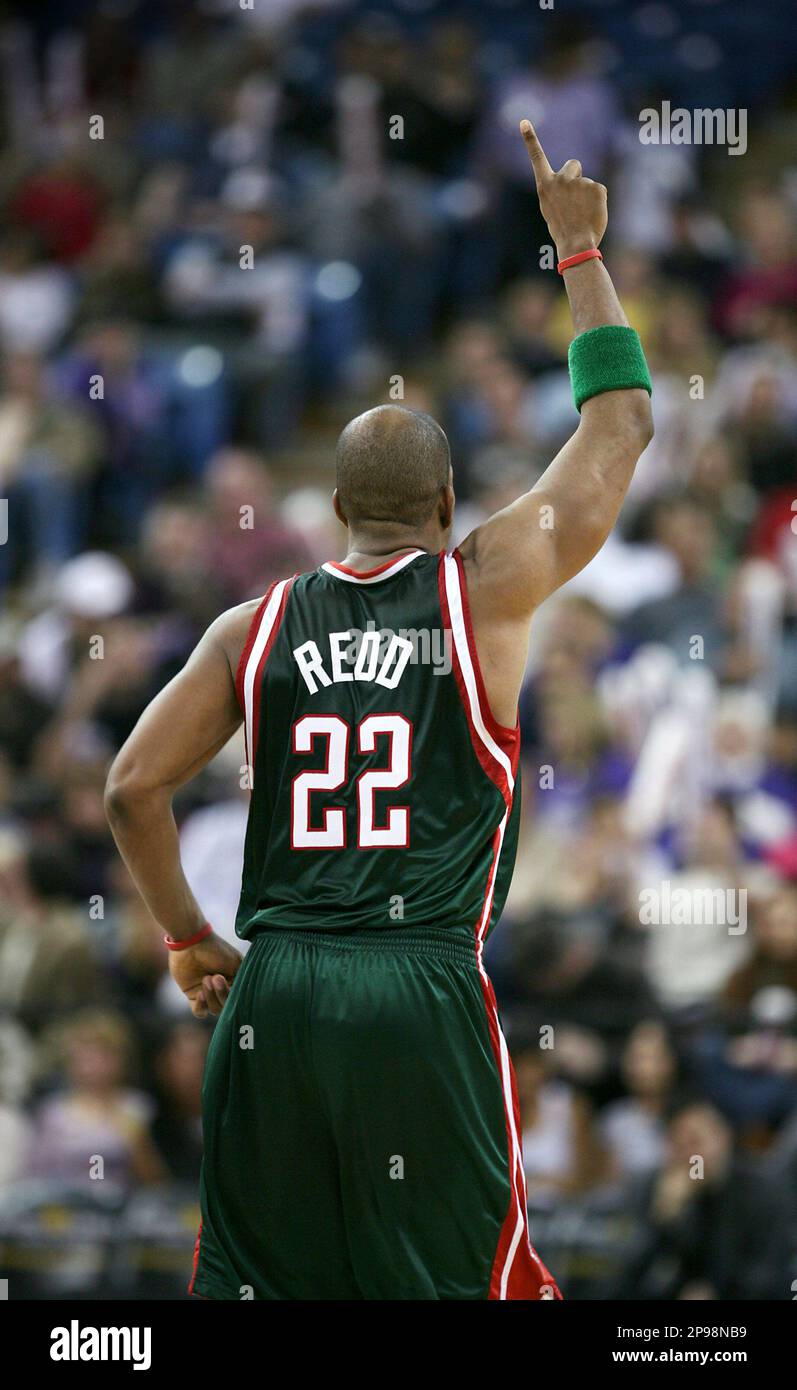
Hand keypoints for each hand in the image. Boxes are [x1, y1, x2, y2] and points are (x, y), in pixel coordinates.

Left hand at [168, 930, 242, 1016]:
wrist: (191, 941)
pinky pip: (200, 1012)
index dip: (234, 995)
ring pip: (214, 1009)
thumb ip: (244, 981)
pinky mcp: (193, 995)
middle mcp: (222, 990)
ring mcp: (208, 993)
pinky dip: (201, 1005)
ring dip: (211, 996)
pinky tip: (199, 993)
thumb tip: (250, 998)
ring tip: (206, 978)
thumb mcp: (236, 963)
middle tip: (215, 977)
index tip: (230, 981)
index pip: (239, 999)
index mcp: (235, 982)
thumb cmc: (215, 949)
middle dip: (222, 994)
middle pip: (226, 1006)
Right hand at [520, 119, 607, 261]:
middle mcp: (560, 180)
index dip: (530, 139)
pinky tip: (592, 213)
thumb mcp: (551, 208)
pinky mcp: (596, 187)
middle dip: (577, 176)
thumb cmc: (562, 230)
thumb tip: (570, 183)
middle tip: (575, 200)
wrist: (576, 245)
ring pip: (587, 182)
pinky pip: (599, 190)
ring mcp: (579, 182)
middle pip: (573, 165)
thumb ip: (556, 190)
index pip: (537, 157)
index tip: (524, 122)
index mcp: (545, 186)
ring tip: (582, 213)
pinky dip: (598, 201)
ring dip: (587, 194)